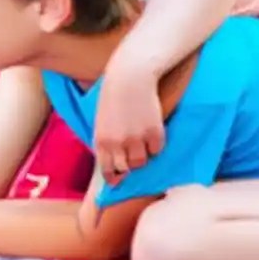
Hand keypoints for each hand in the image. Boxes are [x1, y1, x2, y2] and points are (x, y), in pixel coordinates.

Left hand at [92, 56, 163, 185]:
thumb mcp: (101, 121)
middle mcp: (118, 143)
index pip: (107, 169)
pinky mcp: (155, 133)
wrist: (130, 79)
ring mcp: (137, 139)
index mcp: (101, 141)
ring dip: (142, 155)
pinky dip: (155, 144)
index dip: (113, 177)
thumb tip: (113, 164)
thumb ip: (105, 142)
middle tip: (131, 155)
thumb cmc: (112, 98)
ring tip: (140, 141)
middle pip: (126, 169)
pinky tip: (150, 131)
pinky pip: (157, 149)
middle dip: (128, 165)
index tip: (118, 180)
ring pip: (142, 162)